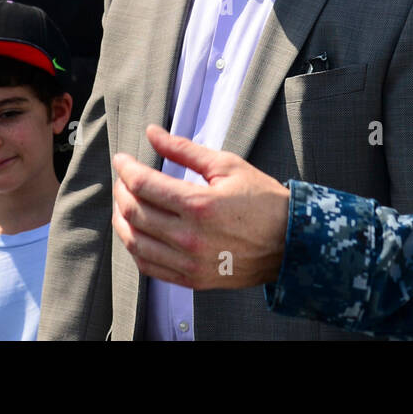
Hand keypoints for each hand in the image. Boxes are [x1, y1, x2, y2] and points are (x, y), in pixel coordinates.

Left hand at [111, 125, 290, 290]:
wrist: (291, 241)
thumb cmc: (262, 200)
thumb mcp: (227, 165)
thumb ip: (185, 150)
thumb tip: (153, 133)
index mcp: (199, 205)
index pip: (144, 184)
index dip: (126, 168)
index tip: (122, 159)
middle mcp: (190, 237)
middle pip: (135, 212)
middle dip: (121, 191)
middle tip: (124, 178)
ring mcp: (189, 262)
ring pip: (135, 242)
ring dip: (122, 220)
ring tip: (125, 203)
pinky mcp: (192, 279)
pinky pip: (149, 266)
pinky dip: (135, 248)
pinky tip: (137, 232)